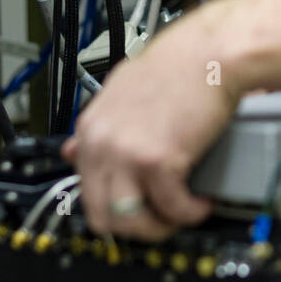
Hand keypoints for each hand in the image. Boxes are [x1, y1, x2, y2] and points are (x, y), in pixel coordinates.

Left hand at [60, 3, 244, 240]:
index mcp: (90, 129)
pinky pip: (173, 207)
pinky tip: (202, 202)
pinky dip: (191, 211)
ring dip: (159, 227)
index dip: (115, 207)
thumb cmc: (177, 65)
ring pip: (131, 221)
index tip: (137, 208)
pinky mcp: (159, 161)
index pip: (85, 191)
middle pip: (102, 215)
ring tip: (180, 213)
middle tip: (160, 219)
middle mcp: (102, 143)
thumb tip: (71, 149)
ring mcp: (127, 154)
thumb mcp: (122, 89)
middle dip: (134, 228)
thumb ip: (100, 125)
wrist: (209, 54)